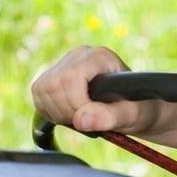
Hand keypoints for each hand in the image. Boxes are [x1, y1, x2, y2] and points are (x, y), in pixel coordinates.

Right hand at [30, 45, 156, 134]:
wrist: (135, 109)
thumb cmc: (139, 109)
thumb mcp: (133, 115)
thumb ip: (111, 117)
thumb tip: (82, 120)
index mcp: (100, 57)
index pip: (70, 78)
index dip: (76, 105)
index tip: (93, 120)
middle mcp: (80, 54)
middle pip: (52, 85)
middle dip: (67, 112)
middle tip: (88, 122)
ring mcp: (65, 63)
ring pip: (41, 89)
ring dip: (58, 113)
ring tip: (82, 119)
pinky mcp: (54, 75)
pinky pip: (38, 94)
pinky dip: (50, 111)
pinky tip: (70, 115)